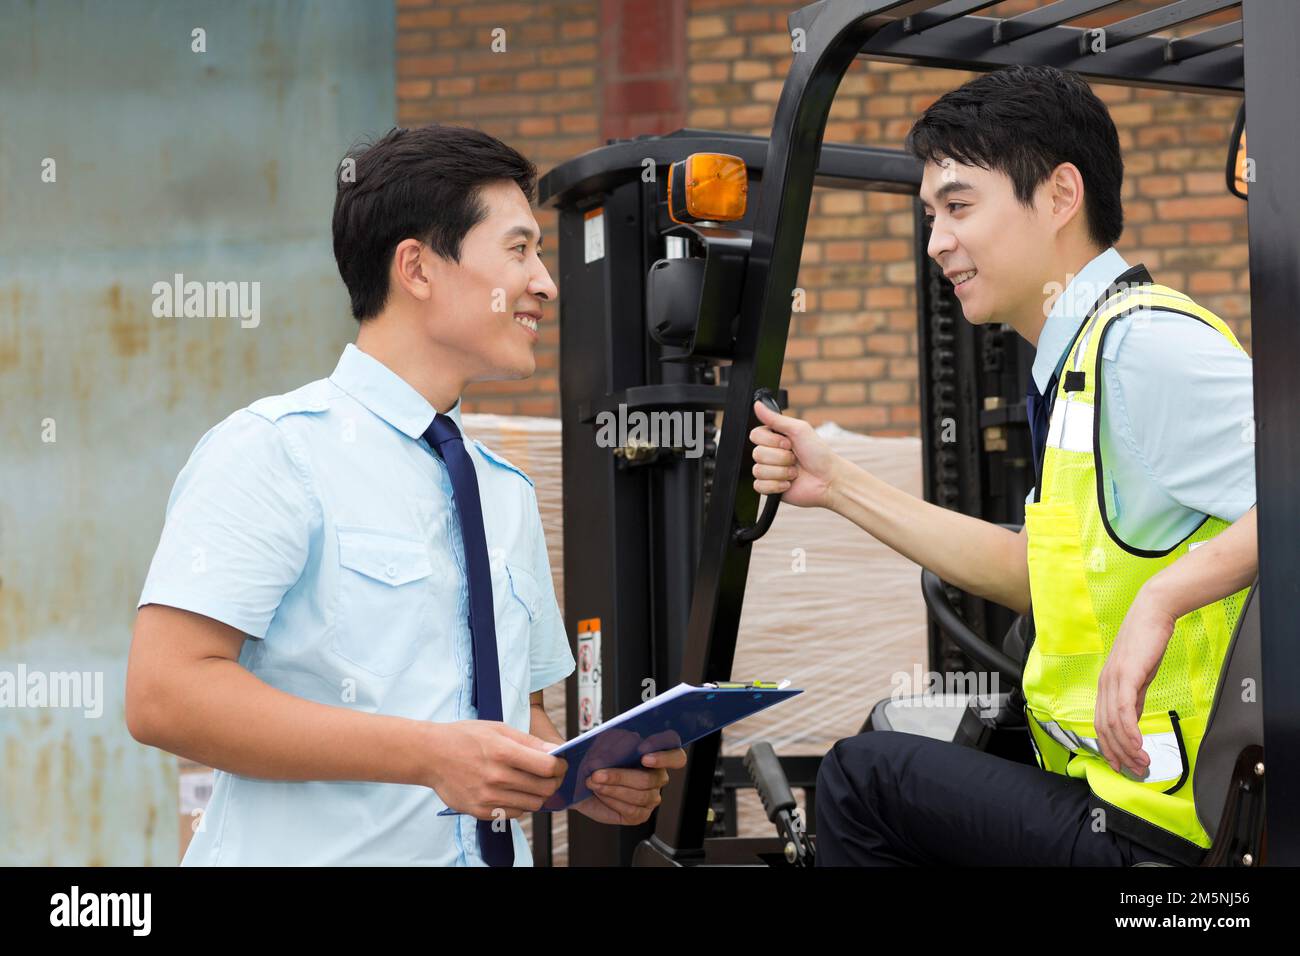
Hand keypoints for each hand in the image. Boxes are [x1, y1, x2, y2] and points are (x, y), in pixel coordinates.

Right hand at [425, 720, 566, 820]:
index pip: (547, 767)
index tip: (559, 764)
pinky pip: (515, 813)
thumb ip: (529, 741)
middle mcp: (496, 777)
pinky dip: (521, 804)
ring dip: (538, 794)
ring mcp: (488, 797)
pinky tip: (513, 791)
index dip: (560, 766)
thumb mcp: (497, 728)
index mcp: (503, 752)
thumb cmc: (464, 737)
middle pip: (544, 788)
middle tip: (549, 774)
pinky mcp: (480, 811)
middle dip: (553, 781)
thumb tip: (555, 751)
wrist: (430, 755)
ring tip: (530, 782)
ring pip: (533, 804)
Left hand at [573, 747, 686, 825]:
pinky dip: (612, 800)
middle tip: (597, 774)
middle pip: (650, 779)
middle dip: (620, 776)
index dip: (664, 757)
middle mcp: (658, 777)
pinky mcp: (640, 814)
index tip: (644, 756)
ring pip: (640, 795)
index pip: (677, 757)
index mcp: (656, 756)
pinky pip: (631, 810)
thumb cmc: (597, 760)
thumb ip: (617, 740)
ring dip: (612, 788)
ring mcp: (651, 797)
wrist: (581, 782)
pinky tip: (600, 793)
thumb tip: (629, 740)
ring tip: (593, 782)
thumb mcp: (604, 744)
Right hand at [749, 401, 839, 508]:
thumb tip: (757, 404)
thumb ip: (775, 418)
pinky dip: (776, 486)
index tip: (789, 443)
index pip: (755, 435)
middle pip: (757, 454)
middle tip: (795, 459)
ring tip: (795, 472)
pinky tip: (789, 483)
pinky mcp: (770, 488)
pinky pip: (759, 486)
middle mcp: (770, 454)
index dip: (772, 441)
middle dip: (780, 458)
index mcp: (774, 438)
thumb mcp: (799, 430)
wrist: (828, 480)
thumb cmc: (818, 454)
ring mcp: (769, 471)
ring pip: (758, 471)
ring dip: (781, 472)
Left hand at [1095, 589, 1176, 778]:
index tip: (1120, 765)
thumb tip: (1133, 722)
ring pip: (1113, 723)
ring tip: (1141, 763)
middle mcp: (1105, 684)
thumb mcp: (1140, 676)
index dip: (1109, 747)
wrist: (1153, 614)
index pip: (1102, 724)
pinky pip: (1123, 710)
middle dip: (1118, 754)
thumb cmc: (1147, 642)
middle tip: (1134, 771)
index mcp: (1107, 685)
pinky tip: (1139, 745)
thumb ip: (1134, 699)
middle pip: (1104, 728)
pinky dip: (1130, 731)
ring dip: (1127, 748)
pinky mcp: (1126, 675)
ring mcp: (1113, 680)